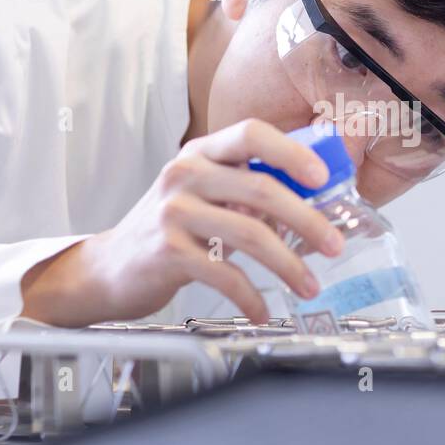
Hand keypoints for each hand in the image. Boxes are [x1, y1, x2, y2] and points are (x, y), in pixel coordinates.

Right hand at [21, 119, 344, 326]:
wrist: (108, 268)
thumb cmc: (168, 230)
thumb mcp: (204, 197)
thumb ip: (246, 193)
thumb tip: (310, 205)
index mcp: (200, 154)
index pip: (251, 133)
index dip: (291, 151)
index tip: (322, 177)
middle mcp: (184, 175)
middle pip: (261, 188)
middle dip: (308, 220)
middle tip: (335, 245)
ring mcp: (173, 212)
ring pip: (250, 234)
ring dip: (289, 265)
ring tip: (310, 286)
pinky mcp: (167, 251)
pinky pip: (225, 275)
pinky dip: (251, 297)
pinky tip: (263, 310)